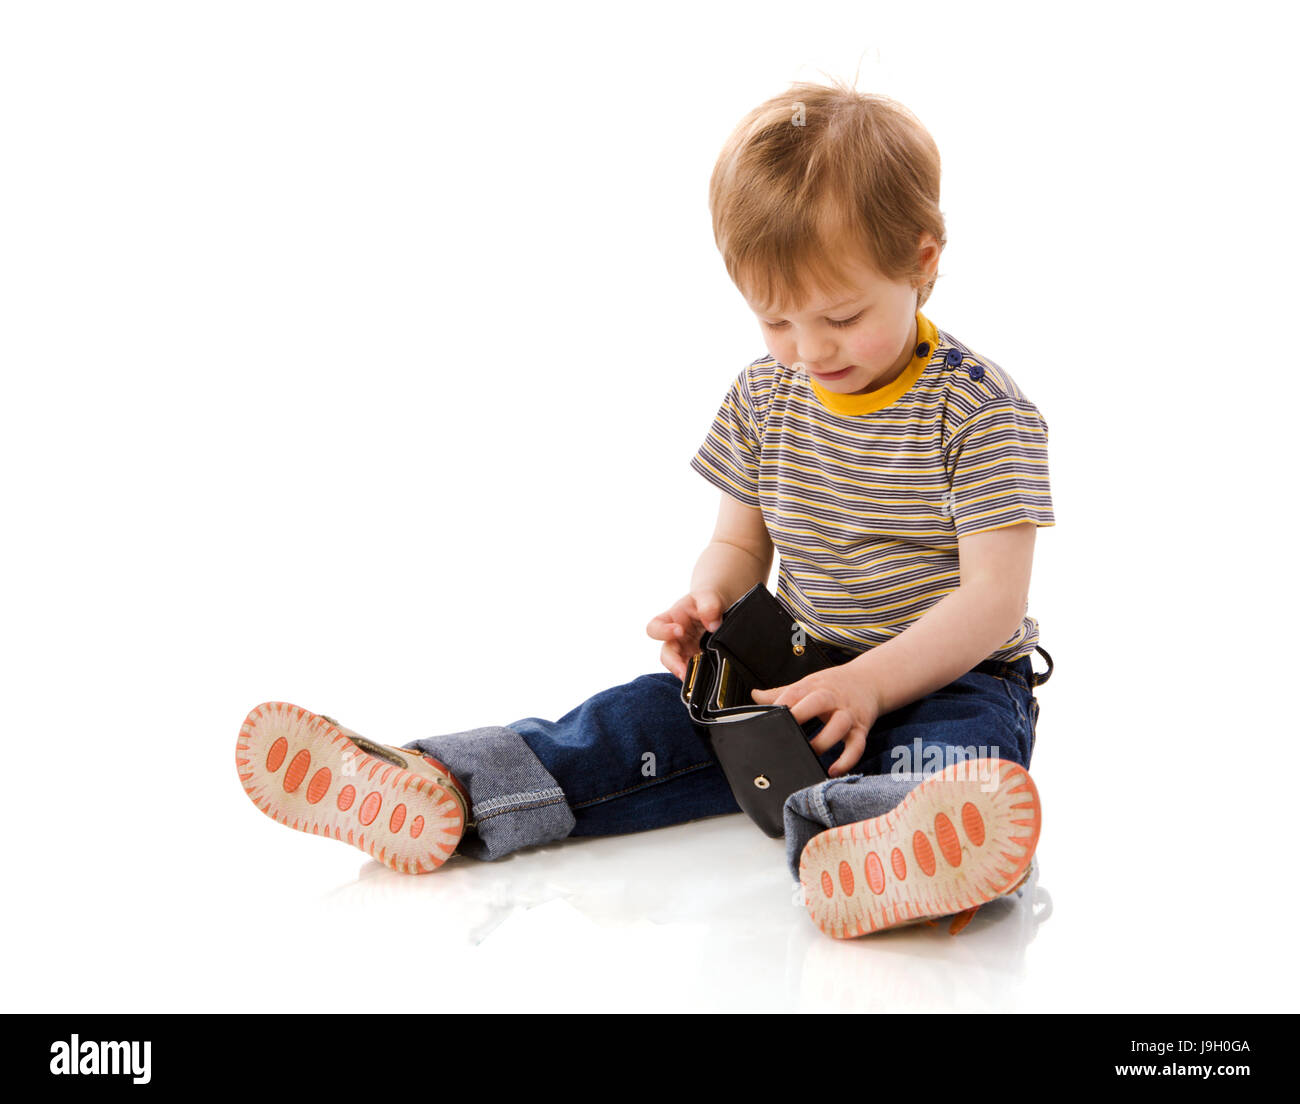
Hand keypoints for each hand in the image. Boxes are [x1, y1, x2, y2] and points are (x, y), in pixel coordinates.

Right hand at [646, 589, 725, 680]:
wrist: (720, 606)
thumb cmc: (707, 599)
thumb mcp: (708, 595)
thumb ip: (709, 606)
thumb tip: (713, 625)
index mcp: (672, 619)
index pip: (655, 627)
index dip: (662, 632)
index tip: (679, 630)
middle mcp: (676, 638)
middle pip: (666, 655)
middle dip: (674, 663)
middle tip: (684, 671)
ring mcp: (687, 651)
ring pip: (680, 667)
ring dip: (688, 673)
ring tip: (698, 679)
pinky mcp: (699, 660)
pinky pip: (697, 671)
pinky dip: (700, 676)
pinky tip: (709, 677)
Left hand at [751, 664, 883, 776]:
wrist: (870, 680)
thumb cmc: (834, 685)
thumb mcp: (809, 684)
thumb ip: (782, 692)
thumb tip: (755, 695)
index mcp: (815, 687)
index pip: (795, 692)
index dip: (780, 703)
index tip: (768, 719)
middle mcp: (833, 699)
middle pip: (819, 702)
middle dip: (802, 715)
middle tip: (786, 734)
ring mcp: (848, 714)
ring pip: (839, 726)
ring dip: (823, 742)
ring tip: (808, 756)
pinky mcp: (861, 729)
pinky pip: (857, 746)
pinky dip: (847, 760)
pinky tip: (833, 771)